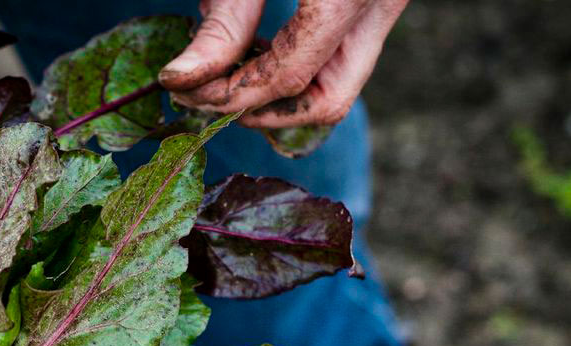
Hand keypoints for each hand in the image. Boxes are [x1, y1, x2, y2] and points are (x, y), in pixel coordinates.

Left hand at [159, 0, 409, 128]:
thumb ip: (223, 16)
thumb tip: (181, 80)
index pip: (290, 73)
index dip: (231, 95)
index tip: (184, 92)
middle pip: (328, 97)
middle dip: (263, 110)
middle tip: (210, 99)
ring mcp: (389, 0)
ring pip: (342, 83)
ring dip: (282, 93)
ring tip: (231, 69)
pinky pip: (346, 55)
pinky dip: (300, 64)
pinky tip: (260, 42)